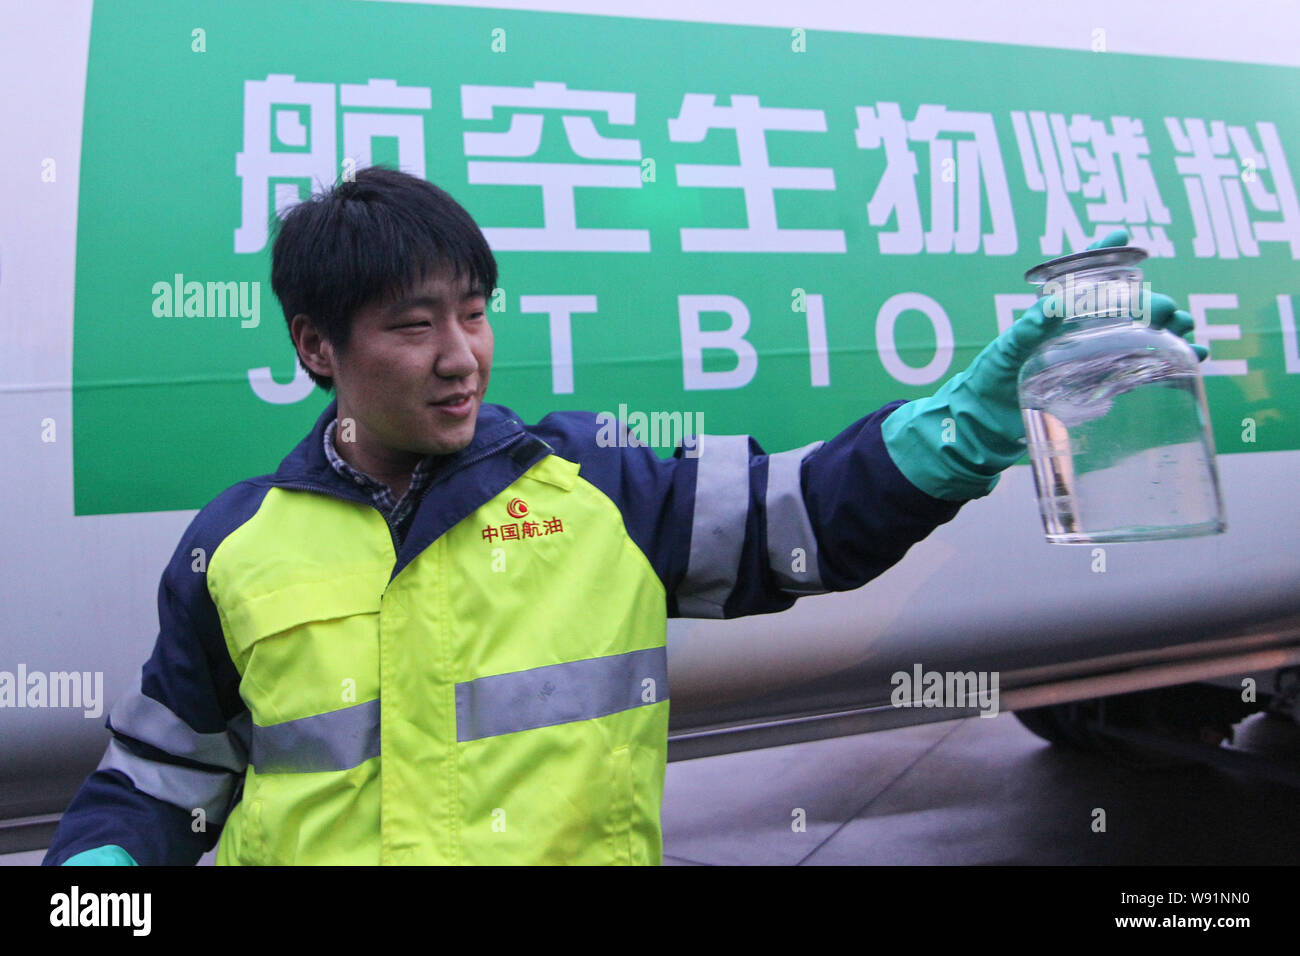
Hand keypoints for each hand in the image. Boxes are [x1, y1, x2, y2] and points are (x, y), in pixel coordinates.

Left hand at [881, 229, 1204, 500]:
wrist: (986, 425)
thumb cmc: (990, 381)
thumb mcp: (1005, 353)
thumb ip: (1025, 331)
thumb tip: (1048, 307)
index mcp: (1056, 316)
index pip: (1082, 279)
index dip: (1102, 255)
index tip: (1123, 234)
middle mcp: (1079, 332)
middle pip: (1125, 308)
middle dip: (1153, 303)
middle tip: (1170, 310)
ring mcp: (1093, 357)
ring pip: (1141, 335)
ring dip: (1168, 330)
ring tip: (1187, 331)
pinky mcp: (1102, 385)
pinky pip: (1141, 369)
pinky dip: (1168, 362)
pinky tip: (1191, 359)